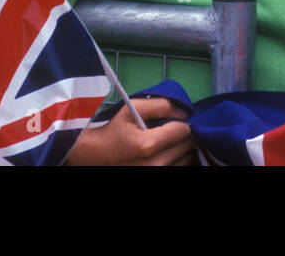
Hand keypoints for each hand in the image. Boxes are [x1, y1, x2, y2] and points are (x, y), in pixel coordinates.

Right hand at [65, 98, 194, 165]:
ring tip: (164, 144)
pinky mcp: (157, 180)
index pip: (183, 130)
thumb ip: (161, 105)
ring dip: (180, 149)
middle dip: (180, 135)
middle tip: (166, 132)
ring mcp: (157, 175)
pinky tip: (164, 154)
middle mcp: (155, 166)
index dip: (179, 122)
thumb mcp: (132, 109)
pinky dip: (176, 160)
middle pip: (187, 146)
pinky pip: (180, 167)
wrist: (97, 156)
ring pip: (187, 159)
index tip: (171, 121)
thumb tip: (185, 111)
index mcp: (147, 145)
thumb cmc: (114, 130)